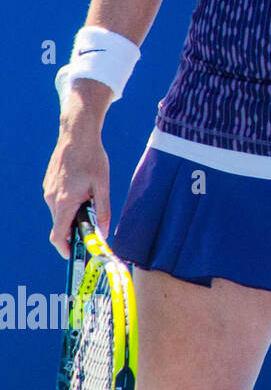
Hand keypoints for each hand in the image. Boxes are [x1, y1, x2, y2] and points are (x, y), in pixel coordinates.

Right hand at [43, 120, 110, 257]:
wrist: (77, 134)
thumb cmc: (92, 158)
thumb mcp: (103, 186)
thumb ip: (103, 211)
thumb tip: (104, 232)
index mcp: (64, 202)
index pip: (58, 235)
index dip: (65, 249)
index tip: (75, 256)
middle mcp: (51, 198)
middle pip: (60, 225)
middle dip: (75, 230)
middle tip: (93, 229)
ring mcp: (48, 190)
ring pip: (59, 213)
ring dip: (73, 215)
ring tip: (91, 202)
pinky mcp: (48, 184)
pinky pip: (57, 201)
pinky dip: (69, 204)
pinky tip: (83, 191)